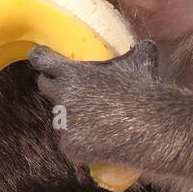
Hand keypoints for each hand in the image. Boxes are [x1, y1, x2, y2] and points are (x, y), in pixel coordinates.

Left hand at [27, 39, 160, 167]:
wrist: (153, 126)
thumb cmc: (146, 90)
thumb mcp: (142, 61)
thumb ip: (137, 50)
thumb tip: (146, 45)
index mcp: (73, 72)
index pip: (41, 59)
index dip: (40, 58)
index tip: (40, 58)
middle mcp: (63, 95)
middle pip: (45, 86)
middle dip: (57, 86)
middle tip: (75, 92)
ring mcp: (65, 123)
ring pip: (61, 117)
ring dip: (72, 118)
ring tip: (98, 121)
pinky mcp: (71, 146)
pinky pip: (70, 143)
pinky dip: (81, 144)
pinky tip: (100, 142)